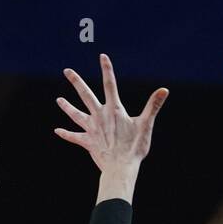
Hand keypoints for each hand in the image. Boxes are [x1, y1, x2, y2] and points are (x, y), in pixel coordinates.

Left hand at [54, 54, 167, 173]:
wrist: (121, 167)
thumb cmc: (135, 147)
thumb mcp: (146, 124)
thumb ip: (154, 106)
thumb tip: (164, 90)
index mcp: (114, 110)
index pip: (110, 85)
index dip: (107, 69)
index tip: (102, 56)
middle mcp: (100, 116)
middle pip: (86, 95)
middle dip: (76, 82)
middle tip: (67, 71)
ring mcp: (92, 129)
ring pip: (76, 114)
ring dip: (67, 106)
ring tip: (59, 100)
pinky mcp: (88, 142)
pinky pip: (75, 137)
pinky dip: (66, 134)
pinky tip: (57, 131)